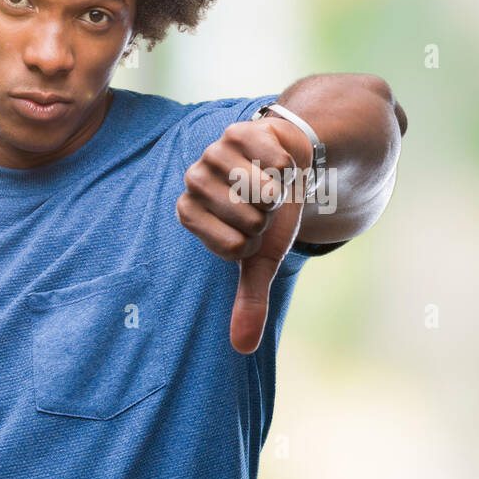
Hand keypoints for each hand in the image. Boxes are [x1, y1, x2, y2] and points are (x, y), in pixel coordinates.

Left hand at [177, 116, 313, 353]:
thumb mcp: (260, 258)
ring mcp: (214, 151)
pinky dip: (289, 170)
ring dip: (278, 193)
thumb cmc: (268, 212)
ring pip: (261, 191)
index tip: (252, 229)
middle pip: (246, 219)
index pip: (229, 246)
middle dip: (267, 217)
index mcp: (188, 212)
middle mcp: (193, 179)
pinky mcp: (241, 129)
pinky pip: (276, 164)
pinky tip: (280, 164)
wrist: (290, 163)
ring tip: (270, 183)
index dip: (253, 241)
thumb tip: (243, 349)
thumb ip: (248, 300)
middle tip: (262, 204)